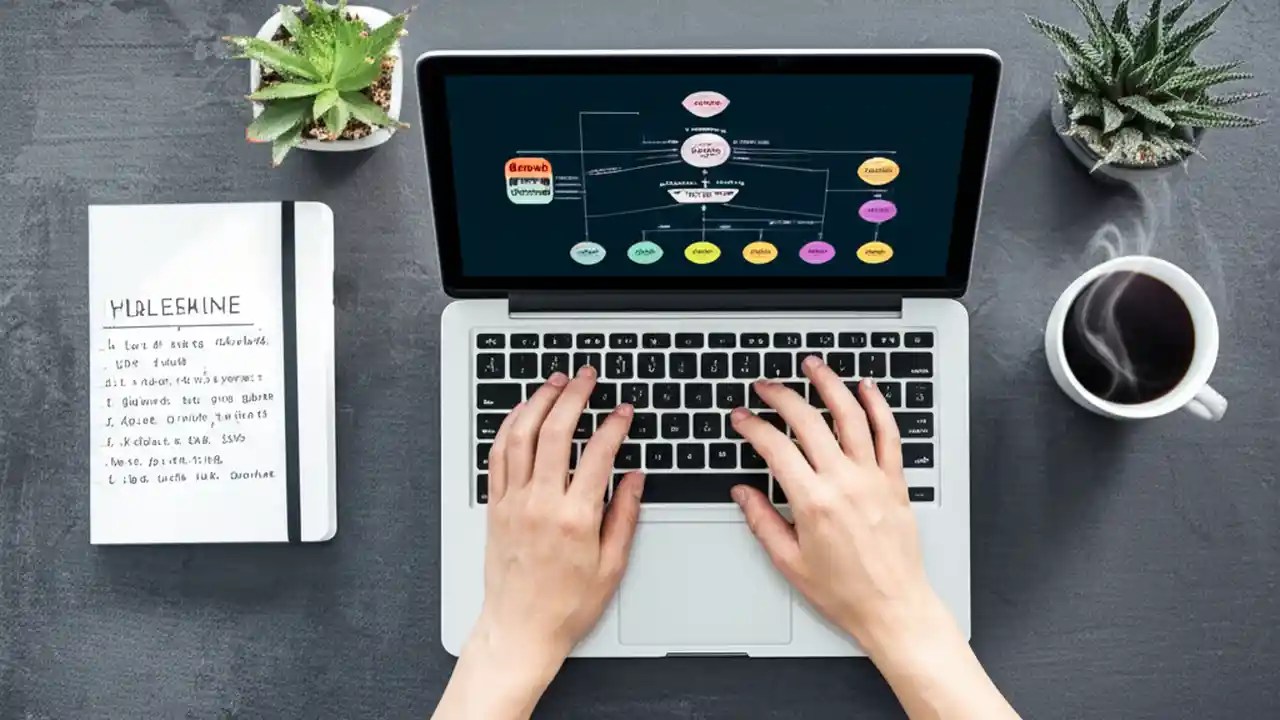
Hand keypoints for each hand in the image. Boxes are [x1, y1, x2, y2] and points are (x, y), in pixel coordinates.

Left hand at [434, 367, 644, 719]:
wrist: (519, 630)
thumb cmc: (565, 606)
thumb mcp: (612, 566)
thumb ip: (624, 515)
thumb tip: (634, 476)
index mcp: (575, 519)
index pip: (598, 453)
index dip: (613, 424)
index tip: (623, 410)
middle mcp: (540, 504)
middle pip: (555, 432)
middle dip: (573, 396)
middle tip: (587, 376)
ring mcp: (513, 503)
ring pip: (521, 436)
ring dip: (538, 401)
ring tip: (554, 382)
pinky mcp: (494, 507)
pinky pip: (497, 456)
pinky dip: (509, 426)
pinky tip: (521, 412)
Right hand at [728, 358, 939, 651]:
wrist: (893, 607)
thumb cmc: (845, 591)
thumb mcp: (789, 562)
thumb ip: (763, 521)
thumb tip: (743, 492)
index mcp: (813, 502)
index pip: (776, 448)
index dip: (753, 427)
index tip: (741, 417)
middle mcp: (844, 483)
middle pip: (808, 422)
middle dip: (781, 396)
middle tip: (765, 386)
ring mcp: (872, 478)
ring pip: (851, 416)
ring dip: (829, 385)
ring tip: (813, 366)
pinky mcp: (895, 482)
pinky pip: (888, 434)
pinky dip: (878, 406)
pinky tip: (867, 388)